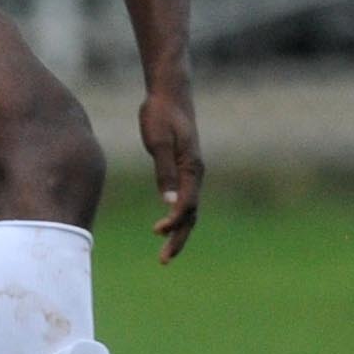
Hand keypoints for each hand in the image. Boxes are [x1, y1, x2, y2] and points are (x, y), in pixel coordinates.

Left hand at [138, 82, 202, 262]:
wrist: (169, 93)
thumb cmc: (160, 114)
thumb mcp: (158, 141)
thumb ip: (164, 171)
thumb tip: (169, 203)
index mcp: (191, 168)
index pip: (186, 205)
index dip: (173, 221)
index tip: (157, 232)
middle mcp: (195, 173)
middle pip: (192, 215)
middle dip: (178, 239)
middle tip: (163, 260)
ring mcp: (191, 172)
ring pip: (190, 210)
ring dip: (178, 232)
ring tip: (165, 252)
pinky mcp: (184, 168)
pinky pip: (185, 199)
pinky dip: (178, 216)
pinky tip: (166, 226)